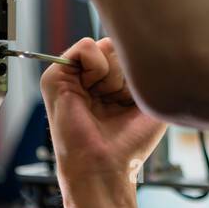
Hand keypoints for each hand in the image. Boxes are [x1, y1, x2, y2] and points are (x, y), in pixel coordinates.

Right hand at [40, 36, 166, 200]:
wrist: (105, 166)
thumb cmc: (129, 143)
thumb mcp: (152, 101)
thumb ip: (150, 70)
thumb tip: (146, 41)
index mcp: (113, 85)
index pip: (130, 53)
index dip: (140, 71)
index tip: (136, 98)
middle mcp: (93, 79)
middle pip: (118, 46)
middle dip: (127, 72)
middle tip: (120, 101)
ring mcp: (75, 77)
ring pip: (105, 45)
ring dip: (114, 73)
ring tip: (107, 99)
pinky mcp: (56, 76)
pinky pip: (85, 46)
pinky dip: (97, 66)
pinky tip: (94, 89)